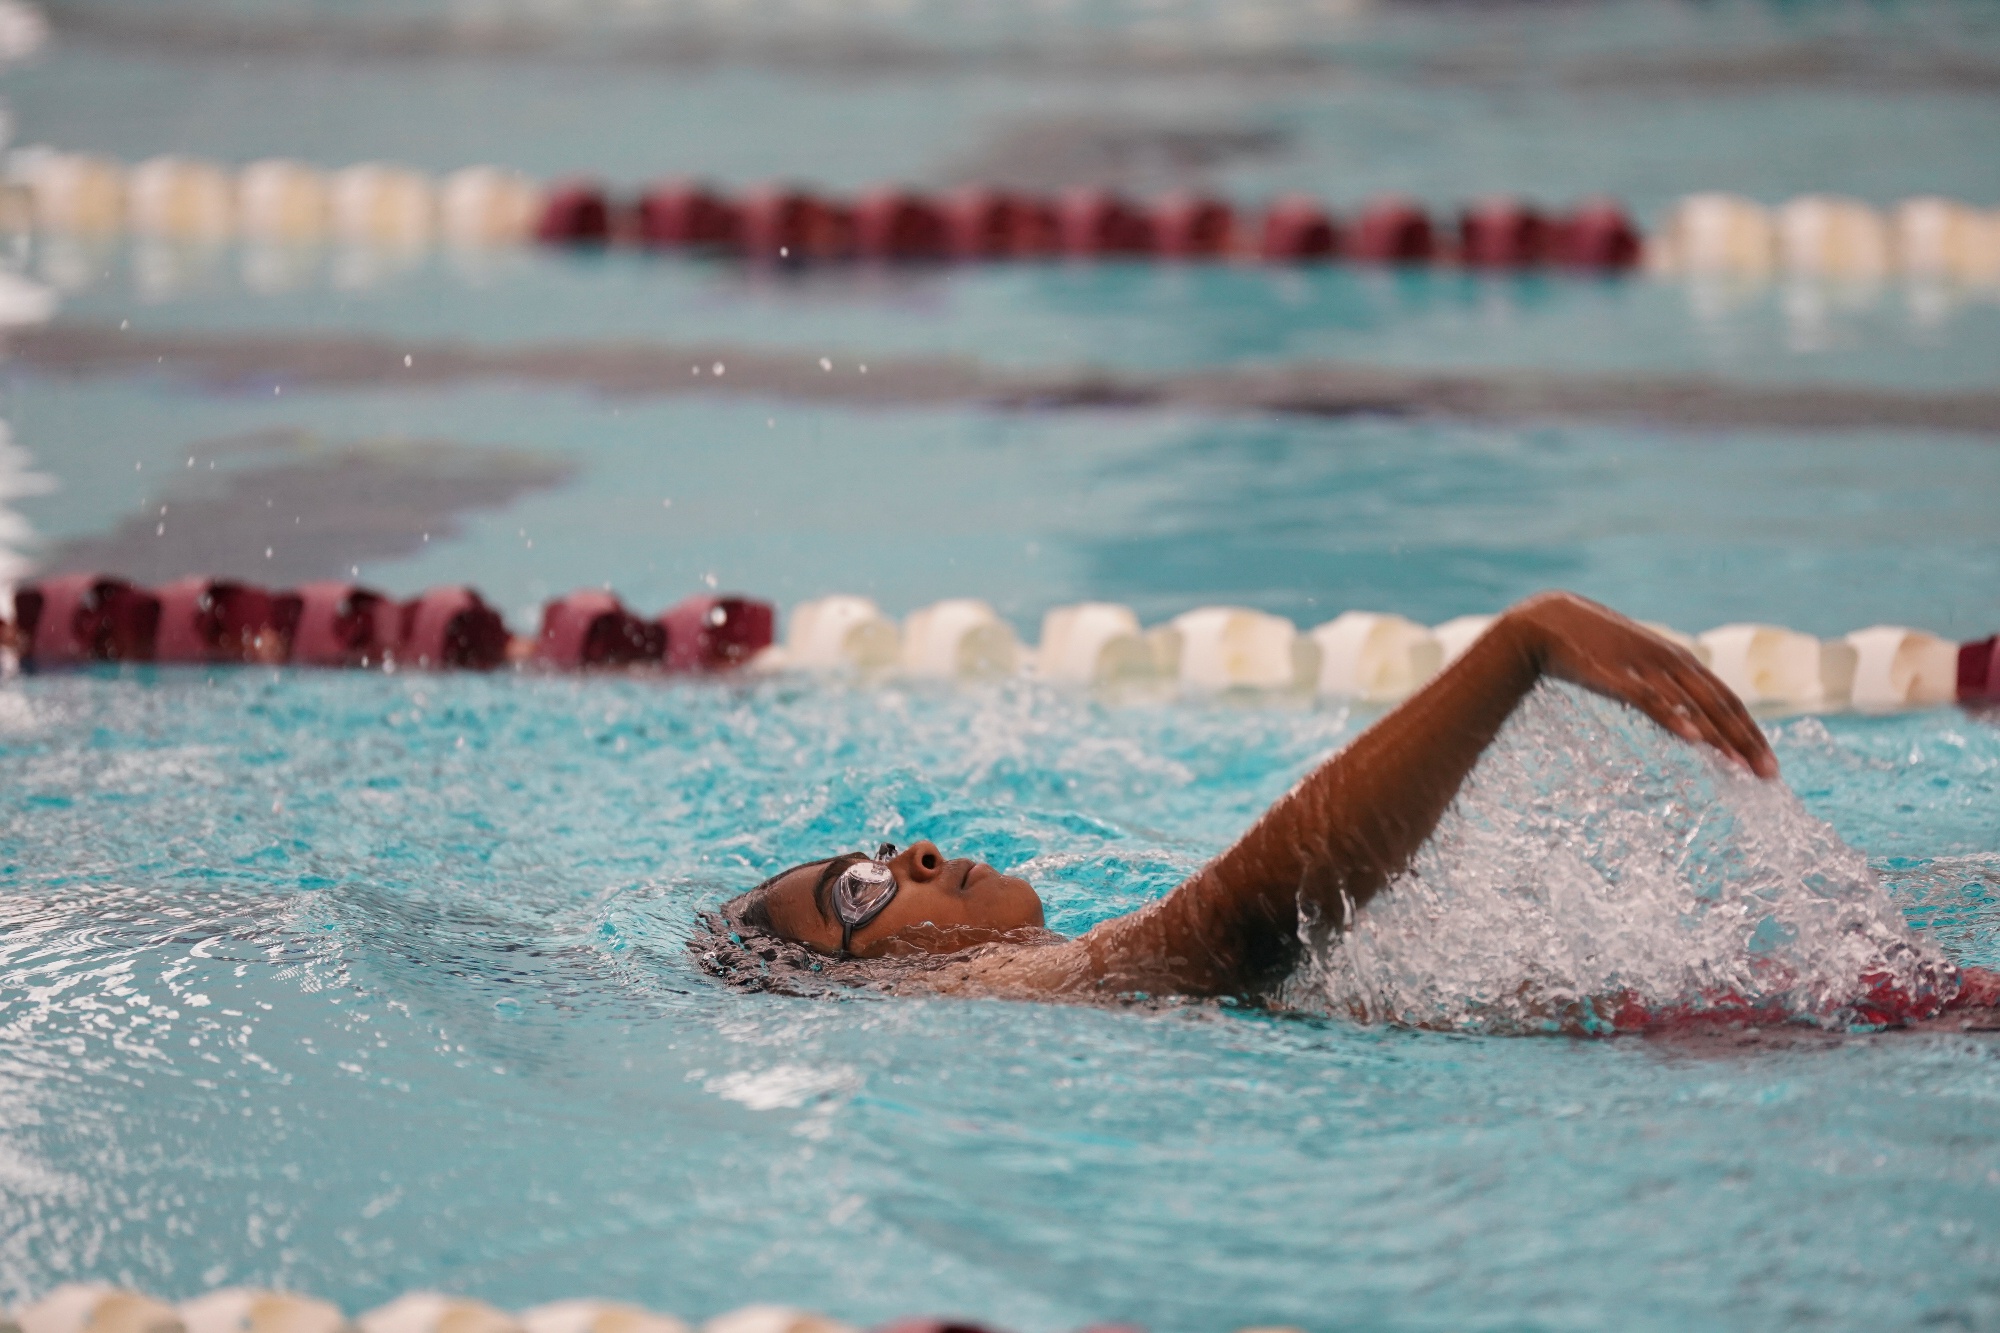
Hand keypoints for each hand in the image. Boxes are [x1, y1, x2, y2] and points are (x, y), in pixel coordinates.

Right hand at [1509, 592, 1778, 778]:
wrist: (1547, 623)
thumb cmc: (1592, 647)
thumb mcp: (1636, 665)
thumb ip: (1661, 685)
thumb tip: (1682, 714)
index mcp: (1679, 660)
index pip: (1727, 699)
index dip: (1750, 730)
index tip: (1766, 761)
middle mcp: (1671, 661)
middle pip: (1720, 705)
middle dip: (1747, 740)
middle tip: (1769, 774)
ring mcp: (1645, 667)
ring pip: (1694, 705)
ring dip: (1721, 736)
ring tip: (1741, 765)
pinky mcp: (1617, 675)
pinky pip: (1652, 700)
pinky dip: (1675, 717)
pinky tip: (1693, 738)